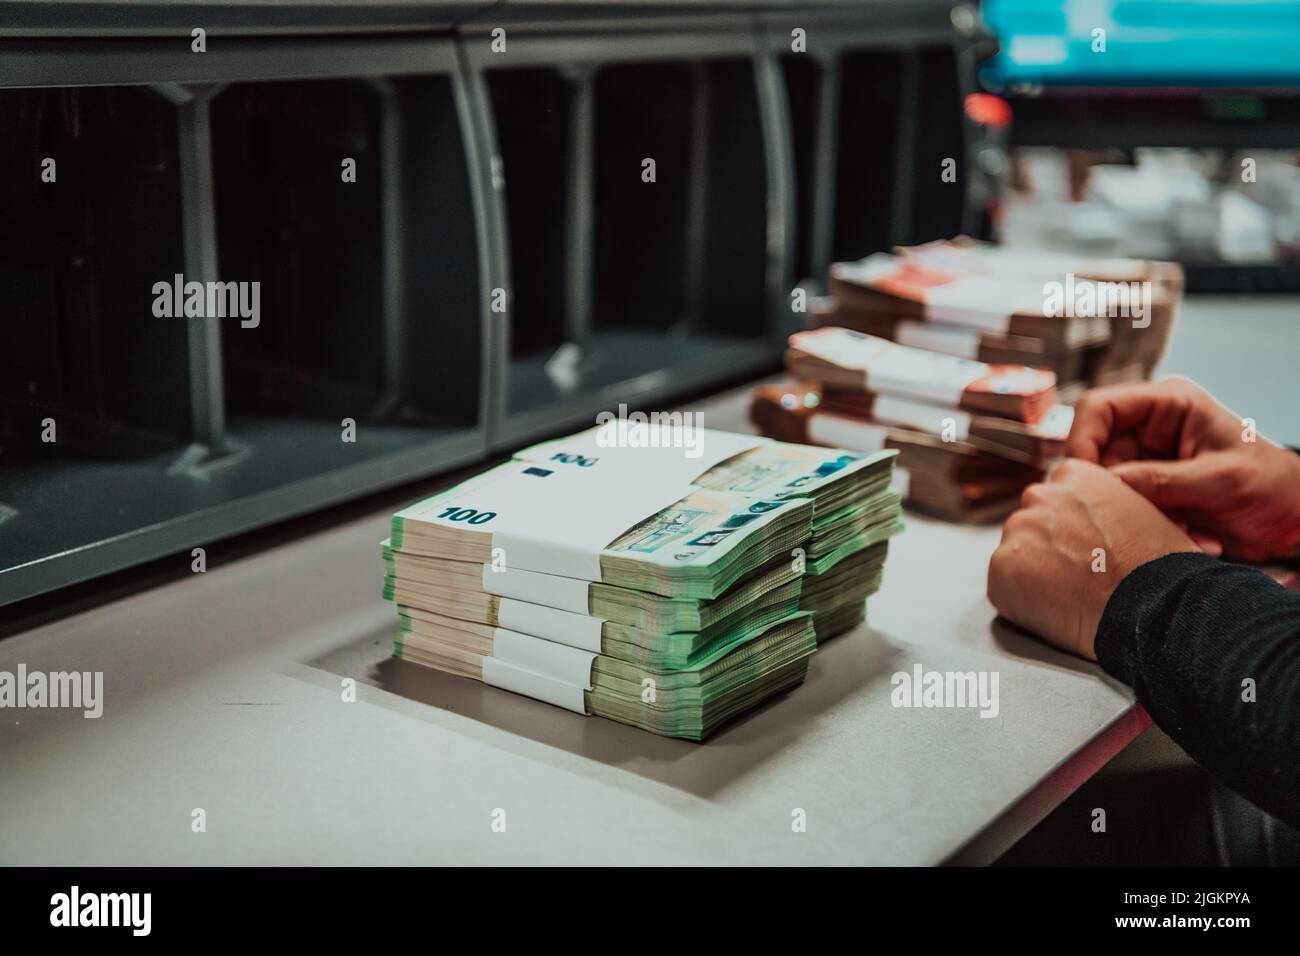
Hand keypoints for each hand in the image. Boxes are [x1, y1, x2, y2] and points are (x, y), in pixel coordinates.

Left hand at [987, 459, 1198, 659]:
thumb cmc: (1161, 568)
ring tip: (1070, 595)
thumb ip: (1108, 506)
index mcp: (1076, 475)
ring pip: (1016, 552)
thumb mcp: (1145, 513)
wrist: (1153, 608)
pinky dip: (1020, 600)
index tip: (1085, 545)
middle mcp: (1040, 495)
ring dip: (1034, 572)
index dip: (1071, 526)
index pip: (1056, 495)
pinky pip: (1003, 584)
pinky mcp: (1001, 568)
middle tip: (1077, 574)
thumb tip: (1099, 522)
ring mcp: (1017, 531)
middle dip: (1049, 546)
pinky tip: (1054, 610)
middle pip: (1032, 522)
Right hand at [1067, 377, 1299, 561]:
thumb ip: (1158, 480)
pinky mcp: (1151, 490)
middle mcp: (1150, 428)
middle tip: (1123, 514)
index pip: (1098, 408)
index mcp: (1168, 404)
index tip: (1082, 480)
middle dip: (1107, 485)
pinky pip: (1123, 505)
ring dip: (1128, 510)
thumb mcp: (1219, 481)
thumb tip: (1100, 485)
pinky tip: (1180, 532)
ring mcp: (1149, 460)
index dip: (1082, 440)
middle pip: (1094, 449)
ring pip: (1105, 482)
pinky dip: (1140, 523)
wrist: (1297, 520)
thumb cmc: (1273, 487)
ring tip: (1171, 526)